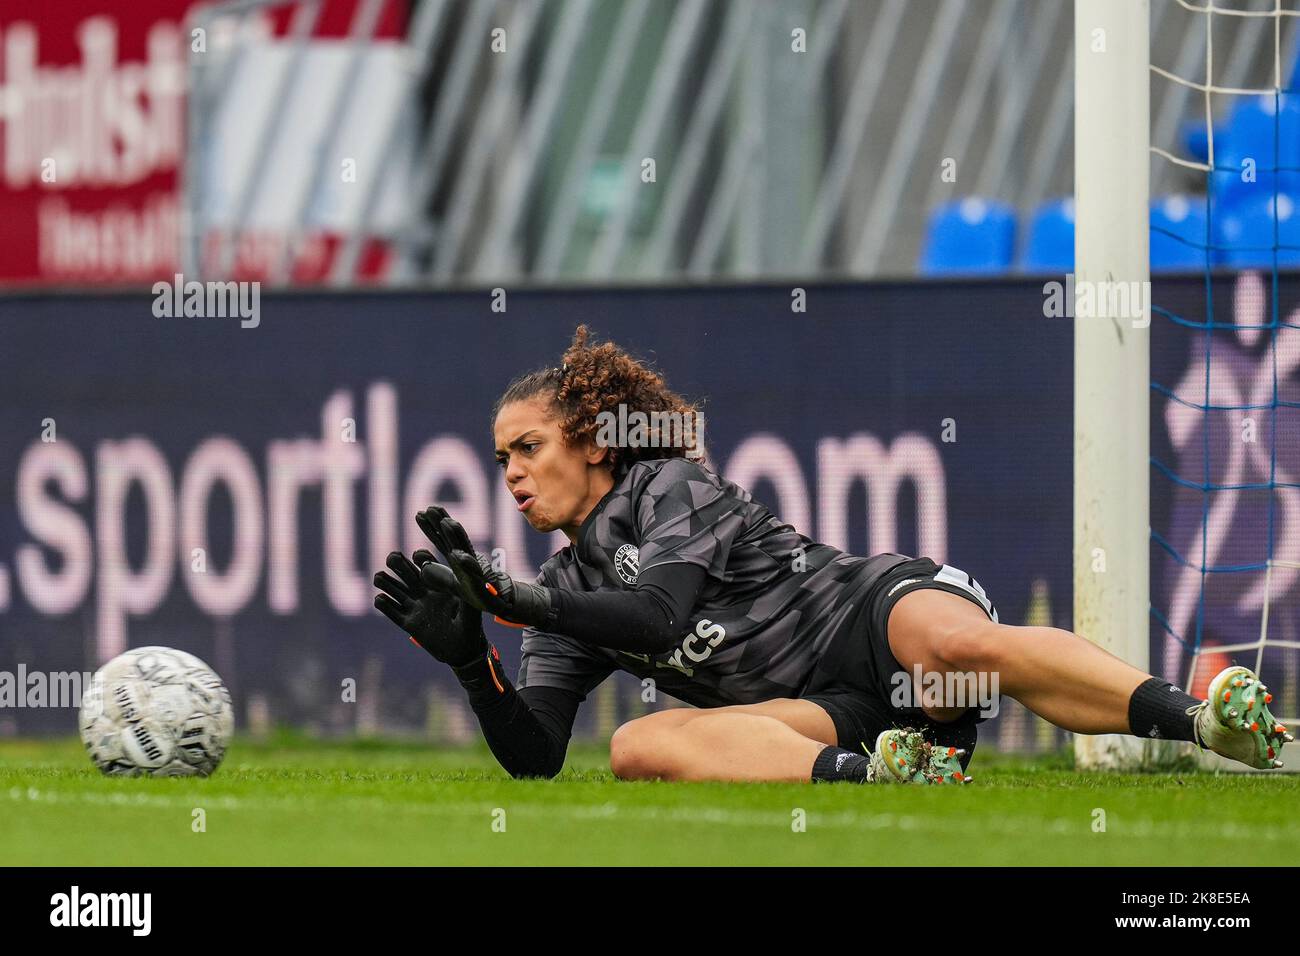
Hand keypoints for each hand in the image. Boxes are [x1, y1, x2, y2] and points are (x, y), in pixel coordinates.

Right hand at [373, 549, 487, 665]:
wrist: (464, 651)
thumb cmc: (471, 626)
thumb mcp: (471, 605)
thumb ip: (465, 589)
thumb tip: (461, 569)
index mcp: (440, 586)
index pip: (427, 566)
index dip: (421, 558)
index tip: (418, 555)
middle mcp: (425, 594)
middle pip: (407, 574)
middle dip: (398, 564)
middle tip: (392, 557)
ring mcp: (416, 608)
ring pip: (395, 591)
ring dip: (386, 582)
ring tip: (379, 577)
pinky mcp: (409, 624)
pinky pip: (392, 613)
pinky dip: (384, 605)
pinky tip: (380, 599)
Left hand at [415, 506, 553, 628]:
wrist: (496, 603)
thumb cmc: (473, 591)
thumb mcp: (448, 583)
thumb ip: (433, 572)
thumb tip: (418, 558)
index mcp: (457, 558)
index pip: (442, 540)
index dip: (431, 528)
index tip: (420, 513)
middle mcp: (466, 558)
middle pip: (452, 538)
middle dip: (442, 523)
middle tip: (430, 508)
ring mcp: (475, 568)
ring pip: (465, 548)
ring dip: (456, 535)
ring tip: (446, 522)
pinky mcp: (481, 581)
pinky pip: (474, 571)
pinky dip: (467, 563)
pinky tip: (458, 556)